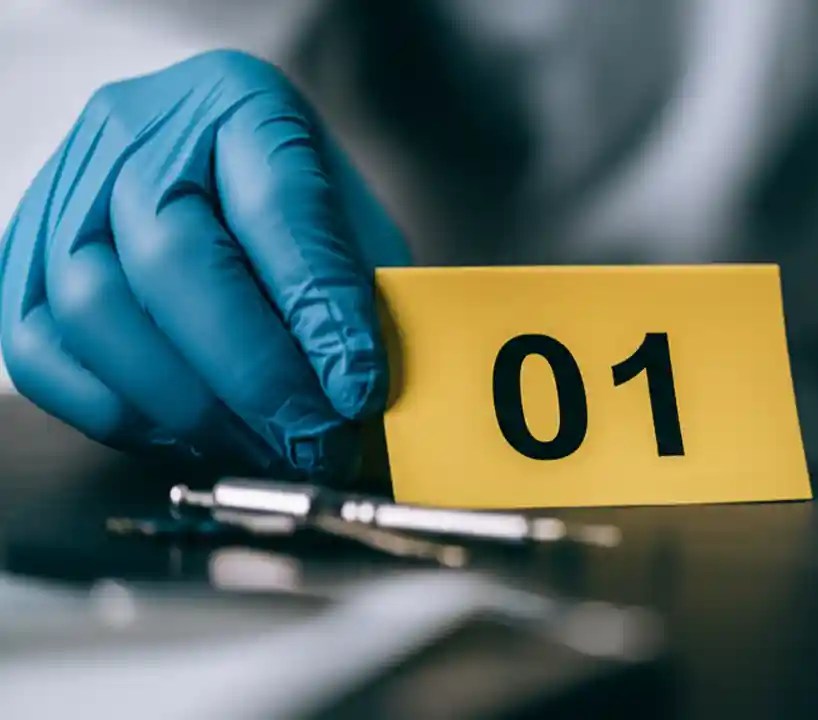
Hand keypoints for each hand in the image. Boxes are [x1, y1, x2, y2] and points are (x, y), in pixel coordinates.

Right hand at [0, 50, 409, 479]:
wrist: (211, 176)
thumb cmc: (298, 209)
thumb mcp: (355, 226)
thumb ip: (366, 296)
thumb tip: (366, 398)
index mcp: (239, 101)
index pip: (278, 204)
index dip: (319, 309)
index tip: (357, 390)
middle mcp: (135, 132)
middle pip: (173, 260)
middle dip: (254, 375)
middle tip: (313, 440)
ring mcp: (62, 193)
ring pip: (94, 309)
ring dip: (188, 406)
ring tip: (263, 448)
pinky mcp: (18, 261)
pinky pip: (39, 354)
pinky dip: (119, 415)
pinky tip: (191, 438)